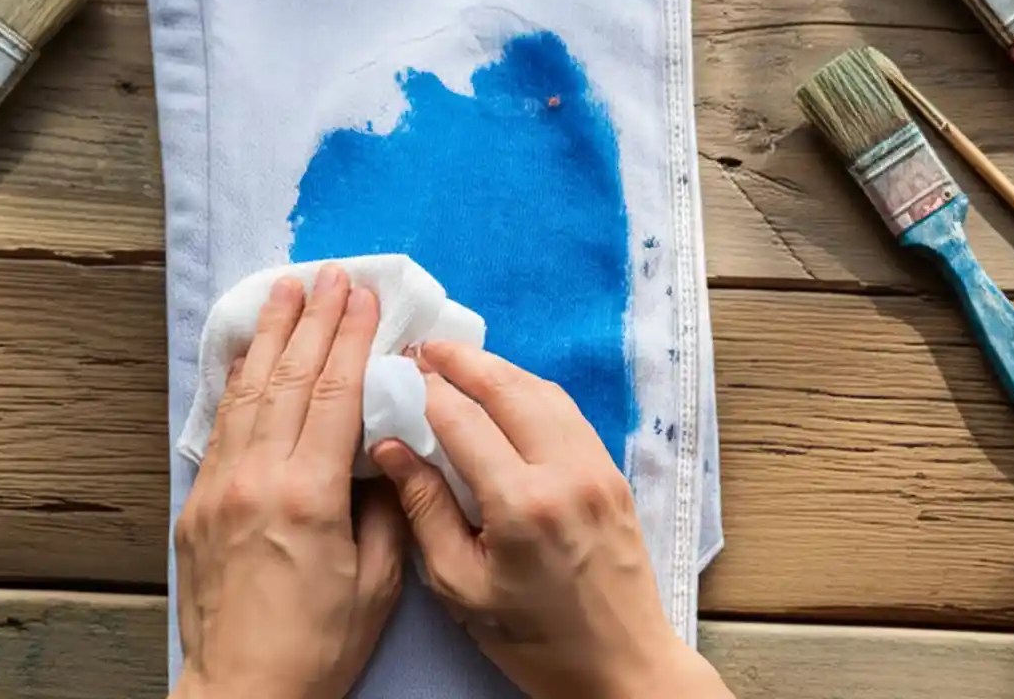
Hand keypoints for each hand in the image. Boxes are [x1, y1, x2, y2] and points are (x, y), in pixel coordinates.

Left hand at [172, 265, 405, 698]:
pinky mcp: (196, 504)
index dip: (351, 339)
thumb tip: (384, 454)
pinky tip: (246, 352)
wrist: (244, 692)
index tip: (363, 297)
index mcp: (308, 495)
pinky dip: (236, 380)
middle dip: (313, 320)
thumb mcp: (379, 582)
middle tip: (329, 274)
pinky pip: (219, 424)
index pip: (333, 395)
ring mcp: (220, 487)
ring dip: (270, 336)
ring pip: (247, 393)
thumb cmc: (319, 646)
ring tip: (285, 290)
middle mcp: (257, 479)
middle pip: (289, 379)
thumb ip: (386, 507)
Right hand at [371, 342, 732, 698]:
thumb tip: (390, 448)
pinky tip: (507, 391)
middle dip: (462, 361)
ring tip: (460, 362)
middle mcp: (565, 473)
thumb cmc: (534, 641)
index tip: (397, 373)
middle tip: (425, 347)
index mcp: (522, 505)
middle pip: (507, 388)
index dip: (425, 390)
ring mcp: (597, 469)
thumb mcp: (460, 587)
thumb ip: (424, 510)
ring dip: (499, 369)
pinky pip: (568, 413)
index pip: (462, 421)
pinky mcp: (613, 474)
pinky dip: (532, 391)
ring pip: (543, 391)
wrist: (623, 668)